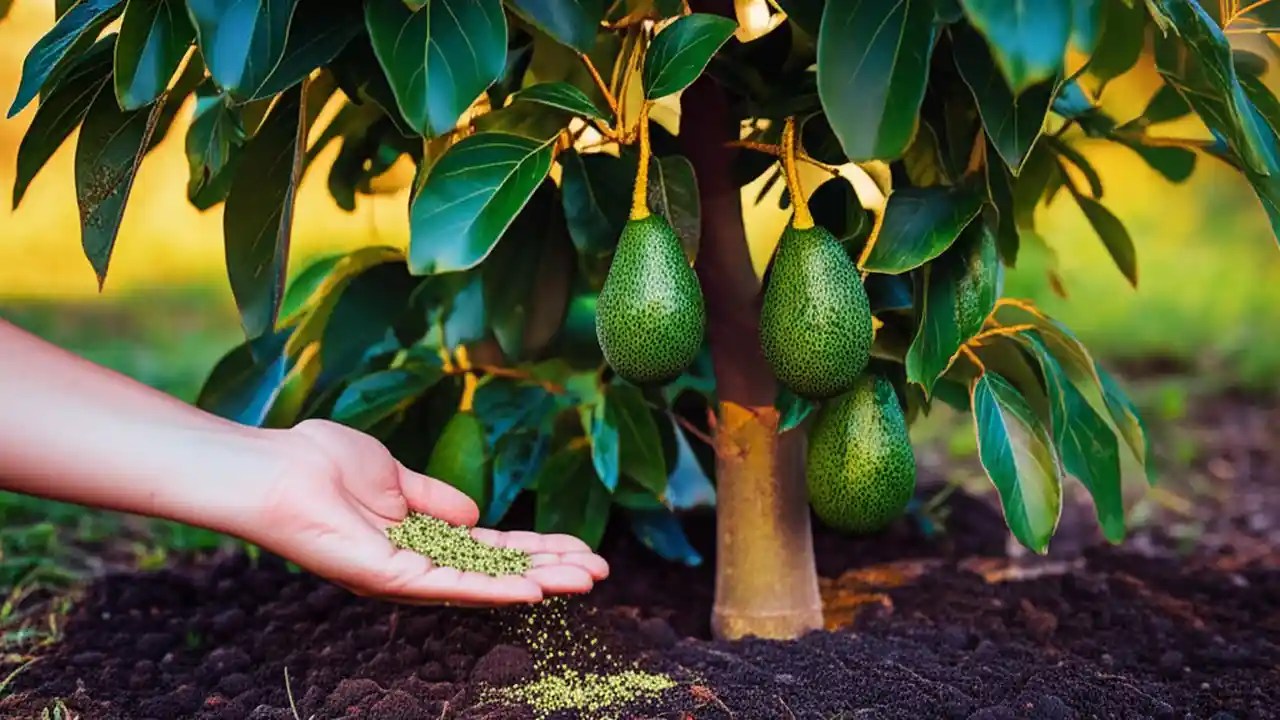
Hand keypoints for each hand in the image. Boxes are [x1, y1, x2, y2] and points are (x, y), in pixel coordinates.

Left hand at [244, 419, 608, 605]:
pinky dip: (495, 591)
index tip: (580, 548)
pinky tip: (536, 591)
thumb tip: (477, 514)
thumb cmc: (321, 463)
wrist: (275, 468)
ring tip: (587, 581)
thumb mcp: (395, 476)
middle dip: (552, 569)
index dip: (537, 549)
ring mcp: (406, 575)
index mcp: (421, 537)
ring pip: (485, 584)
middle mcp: (418, 563)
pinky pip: (452, 587)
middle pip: (499, 571)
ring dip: (539, 582)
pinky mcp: (390, 579)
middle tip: (601, 572)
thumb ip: (435, 499)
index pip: (492, 549)